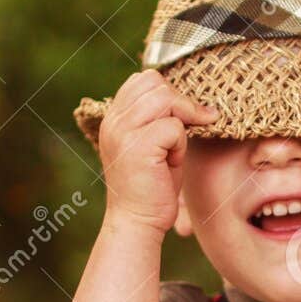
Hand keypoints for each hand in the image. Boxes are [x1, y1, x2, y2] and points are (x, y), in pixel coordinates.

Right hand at [98, 71, 217, 237]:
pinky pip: (173, 127)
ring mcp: (122, 132)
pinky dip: (180, 145)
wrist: (138, 222)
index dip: (168, 93)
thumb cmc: (151, 187)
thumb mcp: (153, 144)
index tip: (181, 119)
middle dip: (178, 104)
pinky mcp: (137, 146)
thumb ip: (159, 117)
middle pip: (155, 82)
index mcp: (114, 118)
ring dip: (180, 122)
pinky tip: (170, 164)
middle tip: (182, 134)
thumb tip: (187, 96)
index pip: (143, 79)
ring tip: (173, 149)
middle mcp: (113, 121)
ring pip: (165, 99)